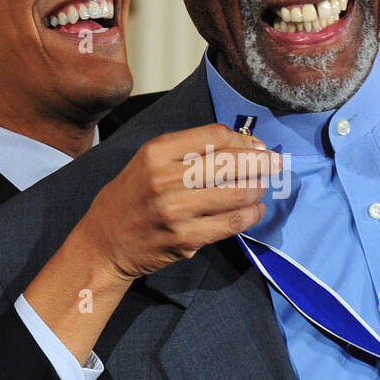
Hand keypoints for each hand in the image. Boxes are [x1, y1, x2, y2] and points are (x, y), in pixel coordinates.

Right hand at [75, 124, 280, 282]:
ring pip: (234, 194)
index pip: (214, 136)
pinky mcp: (184, 239)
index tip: (258, 146)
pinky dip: (250, 216)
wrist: (103, 243)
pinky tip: (256, 210)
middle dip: (260, 162)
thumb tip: (240, 146)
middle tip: (275, 164)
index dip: (244, 140)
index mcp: (156, 152)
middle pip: (229, 162)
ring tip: (263, 188)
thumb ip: (186, 152)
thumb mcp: (147, 163)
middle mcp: (164, 178)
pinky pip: (230, 224)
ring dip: (257, 189)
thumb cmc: (130, 198)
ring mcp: (175, 211)